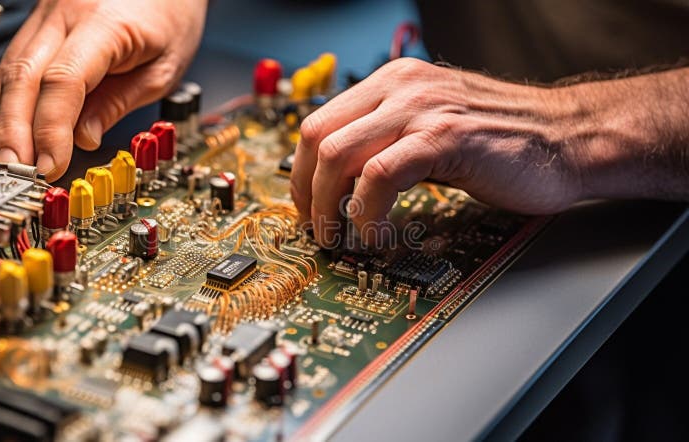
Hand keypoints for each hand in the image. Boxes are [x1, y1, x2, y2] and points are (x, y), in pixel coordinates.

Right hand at [0, 0, 206, 180]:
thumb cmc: (171, 11)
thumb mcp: (164, 66)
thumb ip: (121, 101)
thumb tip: (83, 138)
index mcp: (104, 23)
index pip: (63, 81)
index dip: (51, 129)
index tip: (50, 165)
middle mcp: (66, 12)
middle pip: (23, 76)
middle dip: (15, 130)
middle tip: (15, 171)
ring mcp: (48, 13)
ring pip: (12, 69)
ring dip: (8, 119)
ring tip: (11, 160)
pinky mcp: (42, 21)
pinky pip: (18, 62)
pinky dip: (14, 99)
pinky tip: (15, 128)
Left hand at [291, 58, 586, 247]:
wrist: (569, 140)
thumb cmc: (505, 142)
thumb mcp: (433, 128)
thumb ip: (389, 140)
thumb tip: (341, 181)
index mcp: (394, 82)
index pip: (318, 120)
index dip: (300, 171)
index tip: (306, 205)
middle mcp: (402, 87)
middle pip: (316, 136)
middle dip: (305, 191)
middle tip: (317, 227)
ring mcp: (422, 110)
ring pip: (336, 154)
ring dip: (327, 205)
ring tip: (339, 236)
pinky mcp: (445, 139)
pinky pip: (379, 176)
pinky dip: (365, 212)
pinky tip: (375, 233)